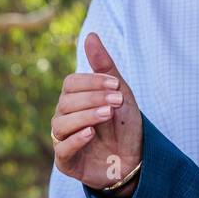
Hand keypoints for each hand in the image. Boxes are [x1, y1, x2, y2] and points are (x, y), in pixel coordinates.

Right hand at [52, 32, 143, 197]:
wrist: (136, 159)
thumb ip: (104, 66)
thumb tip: (91, 35)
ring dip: (85, 116)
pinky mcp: (66, 162)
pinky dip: (76, 139)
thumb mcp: (120, 93)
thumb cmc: (124, 125)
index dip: (91, 82)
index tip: (116, 84)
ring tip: (107, 114)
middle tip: (117, 101)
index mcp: (74, 100)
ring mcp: (63, 140)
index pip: (70, 84)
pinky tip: (91, 133)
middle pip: (66, 102)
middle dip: (93, 99)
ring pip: (62, 124)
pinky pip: (62, 149)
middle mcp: (64, 118)